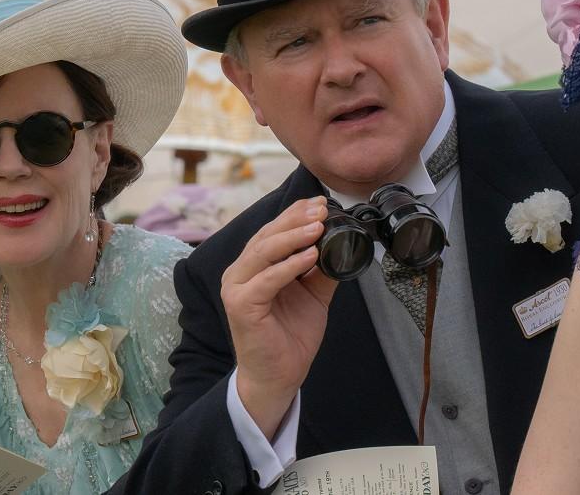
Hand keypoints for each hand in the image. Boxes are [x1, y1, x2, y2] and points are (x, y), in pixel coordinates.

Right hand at [223, 196, 336, 436]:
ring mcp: (236, 288)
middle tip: (322, 209)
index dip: (295, 214)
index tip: (320, 202)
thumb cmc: (290, 336)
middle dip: (296, 220)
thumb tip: (343, 243)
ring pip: (263, 252)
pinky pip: (266, 280)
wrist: (279, 376)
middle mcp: (239, 273)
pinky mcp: (241, 306)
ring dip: (293, 237)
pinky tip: (310, 256)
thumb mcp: (314, 295)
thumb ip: (322, 269)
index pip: (272, 231)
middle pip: (267, 236)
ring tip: (318, 227)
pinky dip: (288, 266)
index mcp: (253, 267)